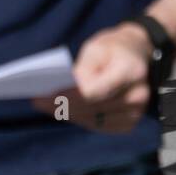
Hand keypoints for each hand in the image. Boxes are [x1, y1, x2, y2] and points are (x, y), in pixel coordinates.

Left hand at [32, 24, 150, 133]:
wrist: (137, 55)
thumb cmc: (113, 48)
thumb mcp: (96, 48)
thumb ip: (82, 70)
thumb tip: (63, 90)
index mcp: (130, 71)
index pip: (95, 91)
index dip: (67, 96)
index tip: (44, 95)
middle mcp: (137, 95)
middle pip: (93, 107)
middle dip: (62, 105)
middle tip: (37, 102)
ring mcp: (137, 112)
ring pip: (94, 120)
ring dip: (69, 114)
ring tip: (47, 106)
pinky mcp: (130, 122)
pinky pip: (101, 126)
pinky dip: (81, 119)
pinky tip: (65, 112)